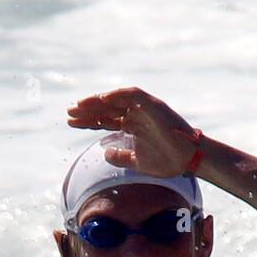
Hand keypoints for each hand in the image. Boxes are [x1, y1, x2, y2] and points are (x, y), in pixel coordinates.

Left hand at [67, 87, 198, 177]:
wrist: (188, 161)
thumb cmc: (167, 162)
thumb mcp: (137, 162)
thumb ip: (121, 156)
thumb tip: (105, 152)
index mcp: (132, 125)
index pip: (105, 120)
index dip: (87, 121)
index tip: (70, 122)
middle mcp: (136, 114)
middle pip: (106, 109)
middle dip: (87, 110)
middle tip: (69, 112)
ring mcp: (144, 108)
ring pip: (116, 100)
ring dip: (97, 101)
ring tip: (80, 105)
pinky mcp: (153, 105)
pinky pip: (132, 94)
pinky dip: (117, 95)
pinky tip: (101, 99)